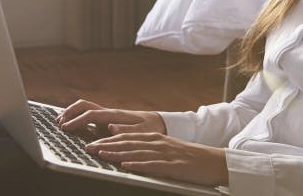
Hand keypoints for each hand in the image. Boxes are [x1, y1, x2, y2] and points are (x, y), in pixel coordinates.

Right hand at [56, 99, 166, 137]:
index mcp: (115, 115)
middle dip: (70, 112)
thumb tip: (110, 128)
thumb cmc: (151, 128)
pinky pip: (89, 114)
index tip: (66, 127)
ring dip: (71, 112)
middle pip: (84, 105)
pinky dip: (78, 116)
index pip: (91, 114)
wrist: (158, 123)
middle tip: (59, 123)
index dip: (77, 120)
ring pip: (85, 108)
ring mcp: (108, 114)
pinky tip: (72, 123)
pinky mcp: (108, 118)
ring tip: (60, 121)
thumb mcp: (142, 131)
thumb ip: (126, 130)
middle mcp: (109, 112)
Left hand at [86, 132, 228, 186]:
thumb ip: (147, 147)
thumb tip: (127, 149)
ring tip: (101, 155)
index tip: (93, 144)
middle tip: (89, 148)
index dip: (108, 141)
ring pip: (136, 152)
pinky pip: (152, 165)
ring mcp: (164, 153)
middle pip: (127, 143)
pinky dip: (137, 164)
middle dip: (106, 146)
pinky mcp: (172, 165)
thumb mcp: (166, 149)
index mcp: (155, 138)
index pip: (127, 138)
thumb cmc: (188, 158)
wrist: (212, 161)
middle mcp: (157, 143)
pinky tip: (126, 165)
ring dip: (116, 153)